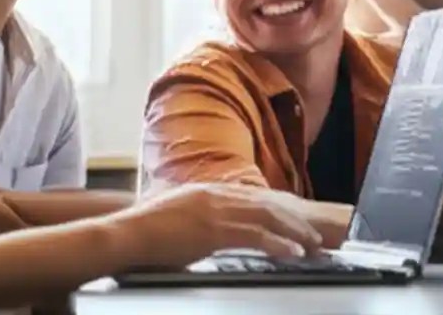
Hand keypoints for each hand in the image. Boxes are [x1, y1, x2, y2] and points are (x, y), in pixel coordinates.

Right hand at [109, 183, 322, 269]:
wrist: (128, 233)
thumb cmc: (146, 231)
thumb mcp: (178, 214)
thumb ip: (199, 216)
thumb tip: (209, 228)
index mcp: (209, 190)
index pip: (254, 196)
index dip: (279, 209)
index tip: (295, 221)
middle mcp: (217, 195)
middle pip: (268, 204)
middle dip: (294, 221)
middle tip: (313, 236)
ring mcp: (216, 210)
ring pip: (268, 217)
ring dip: (294, 232)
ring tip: (311, 245)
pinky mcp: (214, 230)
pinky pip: (256, 235)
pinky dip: (279, 243)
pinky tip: (292, 252)